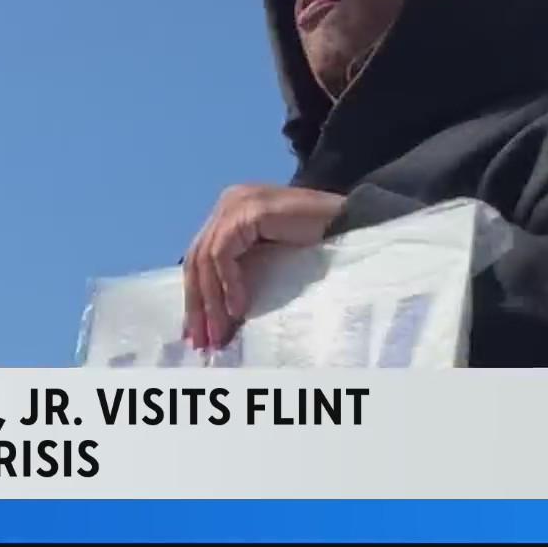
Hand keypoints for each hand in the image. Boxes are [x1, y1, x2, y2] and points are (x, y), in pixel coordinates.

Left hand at [184, 185, 344, 350]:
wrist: (352, 224)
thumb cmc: (319, 246)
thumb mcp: (270, 263)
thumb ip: (244, 277)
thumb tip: (219, 320)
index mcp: (230, 214)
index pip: (199, 260)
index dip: (195, 299)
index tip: (197, 336)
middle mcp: (228, 205)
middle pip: (197, 260)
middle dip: (198, 305)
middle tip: (202, 342)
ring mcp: (236, 204)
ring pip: (206, 259)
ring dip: (212, 301)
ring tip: (221, 333)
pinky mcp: (248, 210)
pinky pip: (224, 253)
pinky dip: (229, 284)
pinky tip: (239, 310)